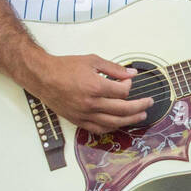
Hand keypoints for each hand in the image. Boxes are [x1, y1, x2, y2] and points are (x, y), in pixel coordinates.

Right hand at [31, 54, 153, 133]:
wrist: (42, 76)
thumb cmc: (64, 67)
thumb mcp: (92, 61)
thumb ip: (114, 68)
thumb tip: (132, 74)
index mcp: (95, 86)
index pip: (123, 92)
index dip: (129, 86)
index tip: (128, 82)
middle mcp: (91, 103)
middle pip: (123, 110)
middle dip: (139, 106)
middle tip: (149, 103)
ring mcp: (84, 114)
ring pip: (113, 123)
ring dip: (130, 120)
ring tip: (140, 116)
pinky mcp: (78, 120)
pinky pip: (99, 129)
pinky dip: (111, 128)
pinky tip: (119, 124)